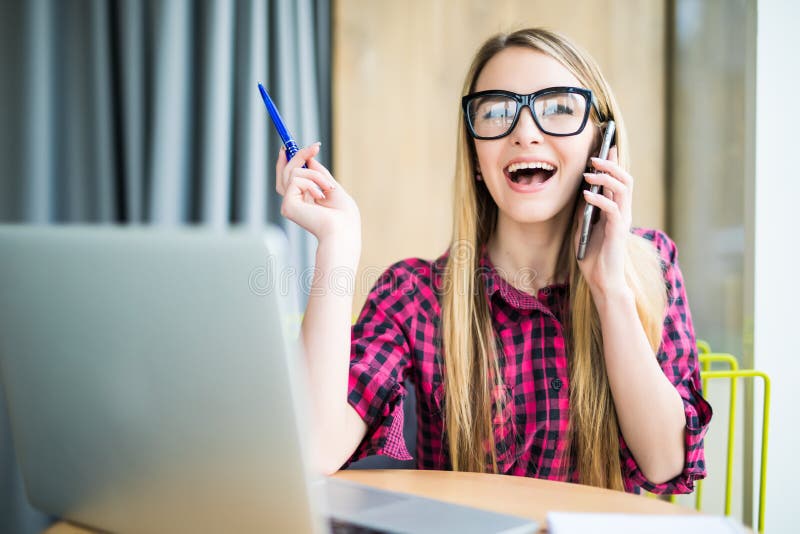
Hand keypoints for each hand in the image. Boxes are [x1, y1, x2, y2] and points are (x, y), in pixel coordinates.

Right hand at [276, 142, 360, 246]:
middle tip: (315, 147)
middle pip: (286, 172)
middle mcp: (293, 203)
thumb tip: (309, 158)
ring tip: (329, 187)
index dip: (288, 161)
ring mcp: (288, 204)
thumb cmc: (343, 215)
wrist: (343, 230)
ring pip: (293, 172)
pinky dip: (312, 182)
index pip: (288, 179)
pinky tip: (321, 196)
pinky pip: (296, 179)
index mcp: (303, 201)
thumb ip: (319, 173)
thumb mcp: (332, 187)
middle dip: (298, 155)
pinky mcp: (287, 205)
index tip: (292, 145)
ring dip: (315, 174)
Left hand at [573, 146, 632, 298]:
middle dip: (611, 165)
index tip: (606, 147)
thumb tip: (581, 193)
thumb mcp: (583, 228)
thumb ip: (585, 211)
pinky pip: (613, 209)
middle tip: (594, 158)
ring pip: (623, 190)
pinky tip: (586, 195)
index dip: (615, 163)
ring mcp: (623, 221)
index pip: (619, 181)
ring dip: (606, 178)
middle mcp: (623, 212)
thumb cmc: (593, 257)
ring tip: (589, 173)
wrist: (602, 281)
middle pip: (625, 180)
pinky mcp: (618, 232)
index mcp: (617, 211)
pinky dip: (599, 199)